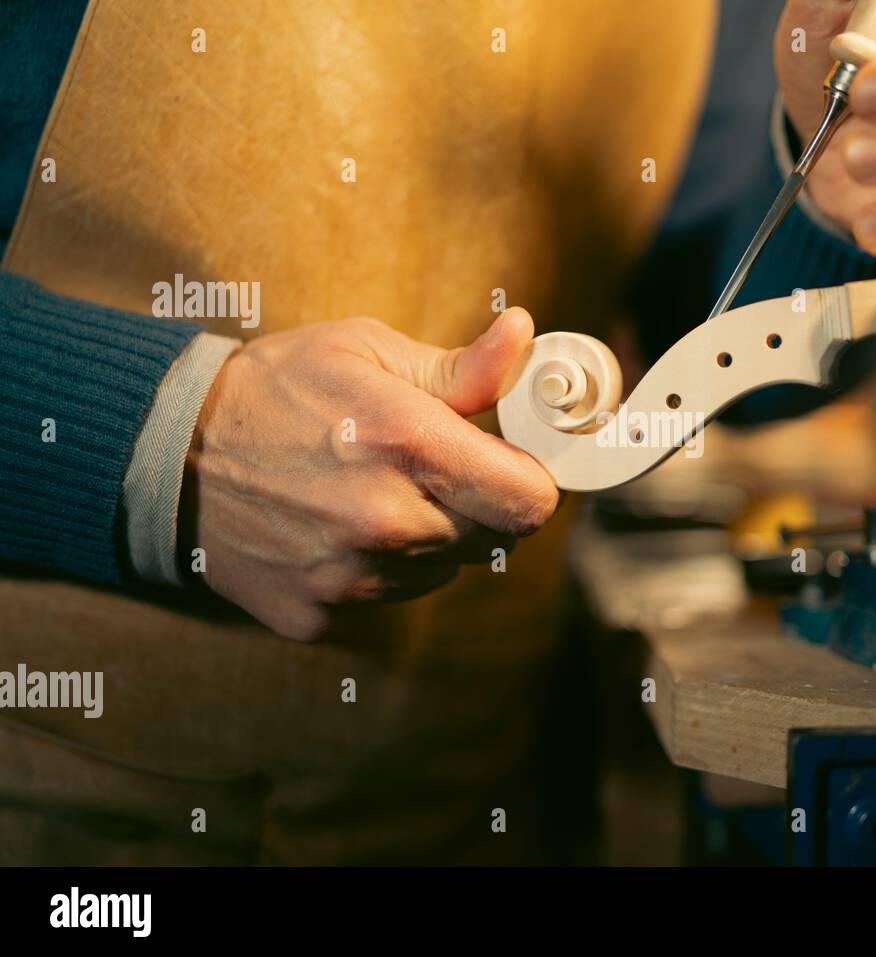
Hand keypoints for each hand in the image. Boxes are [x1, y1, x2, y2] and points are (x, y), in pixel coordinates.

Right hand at [182, 309, 557, 640]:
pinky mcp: (320, 614)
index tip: (510, 464)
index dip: (531, 482)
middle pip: (495, 539)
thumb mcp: (366, 350)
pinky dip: (379, 570)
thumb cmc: (277, 387)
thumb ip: (460, 367)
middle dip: (481, 504)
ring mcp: (352, 578)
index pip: (531, 501)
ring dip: (430, 538)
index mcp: (409, 446)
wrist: (165, 452)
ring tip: (374, 492)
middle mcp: (387, 522)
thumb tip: (523, 338)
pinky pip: (387, 600)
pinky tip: (337, 528)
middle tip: (435, 470)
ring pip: (444, 571)